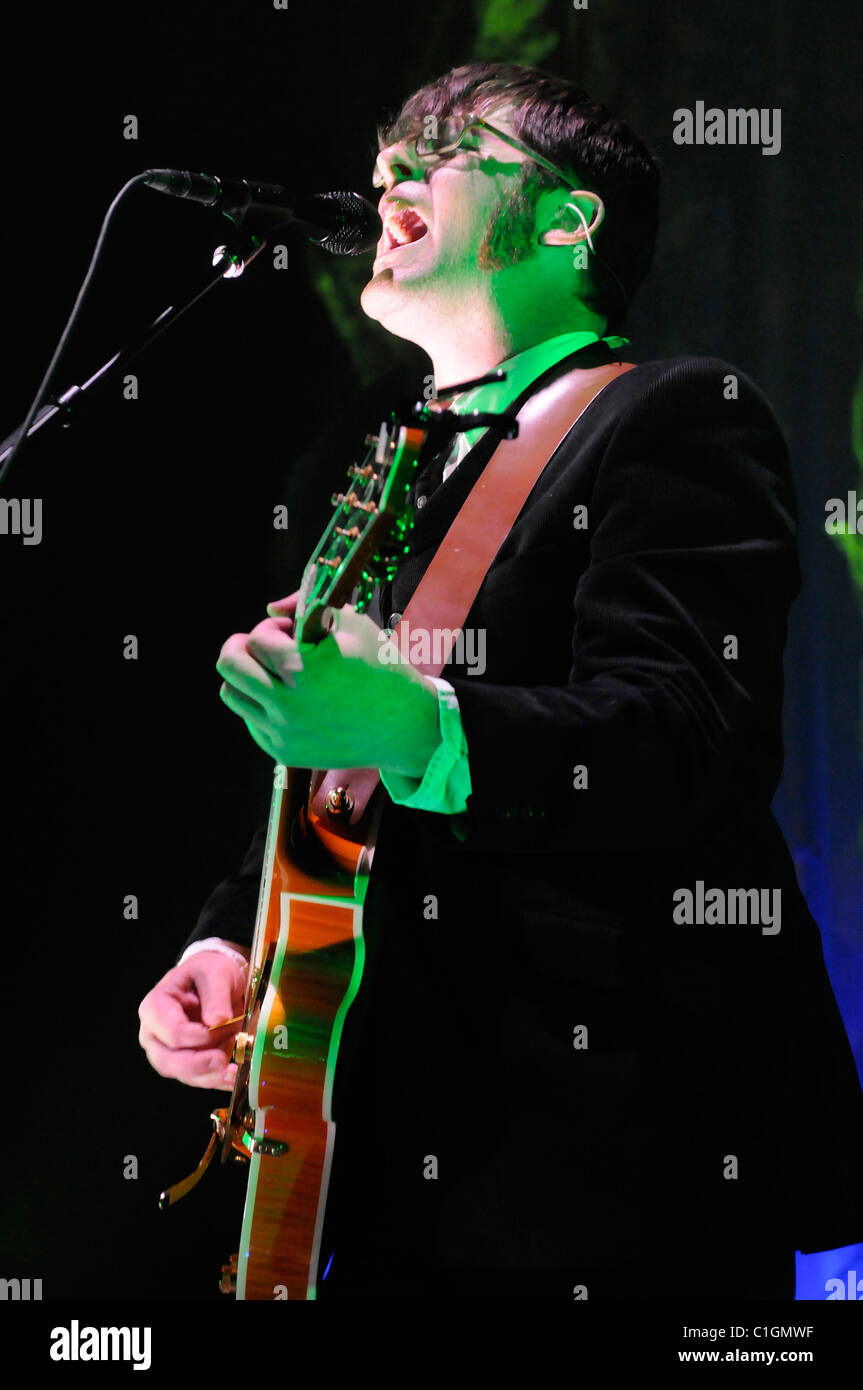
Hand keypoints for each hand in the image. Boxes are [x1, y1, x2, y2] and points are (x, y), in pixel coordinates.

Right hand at [138, 949, 248, 1090]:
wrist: (216, 980)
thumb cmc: (208, 972)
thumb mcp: (215, 973)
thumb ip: (216, 996)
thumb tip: (218, 1021)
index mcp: (155, 1007)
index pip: (172, 1032)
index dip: (198, 1036)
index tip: (224, 1026)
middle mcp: (155, 1034)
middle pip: (168, 1061)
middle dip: (198, 1065)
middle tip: (223, 1061)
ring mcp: (168, 1051)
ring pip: (183, 1074)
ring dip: (210, 1076)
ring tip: (234, 1072)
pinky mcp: (186, 1063)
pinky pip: (198, 1078)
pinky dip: (217, 1080)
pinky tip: (234, 1077)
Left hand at [216, 594, 440, 774]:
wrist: (405, 725)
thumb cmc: (381, 666)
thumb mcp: (351, 623)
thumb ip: (304, 605)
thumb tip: (270, 609)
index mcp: (301, 669)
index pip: (256, 637)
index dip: (274, 628)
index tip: (295, 634)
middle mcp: (286, 704)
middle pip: (229, 665)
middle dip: (245, 647)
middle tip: (265, 647)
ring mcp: (282, 732)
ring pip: (232, 693)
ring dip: (249, 676)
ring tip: (277, 673)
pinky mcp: (283, 752)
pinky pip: (252, 720)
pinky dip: (265, 704)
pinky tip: (295, 701)